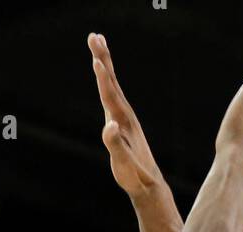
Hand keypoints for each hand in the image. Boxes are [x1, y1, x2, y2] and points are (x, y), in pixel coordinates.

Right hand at [88, 33, 165, 201]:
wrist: (148, 183)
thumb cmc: (134, 176)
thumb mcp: (123, 163)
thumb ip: (116, 144)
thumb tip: (110, 126)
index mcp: (122, 121)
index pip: (109, 94)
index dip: (102, 77)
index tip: (95, 59)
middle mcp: (124, 114)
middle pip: (111, 81)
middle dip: (102, 58)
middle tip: (94, 36)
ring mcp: (124, 117)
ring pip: (113, 85)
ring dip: (105, 64)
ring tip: (98, 46)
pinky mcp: (122, 123)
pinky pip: (113, 95)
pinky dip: (107, 81)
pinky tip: (105, 77)